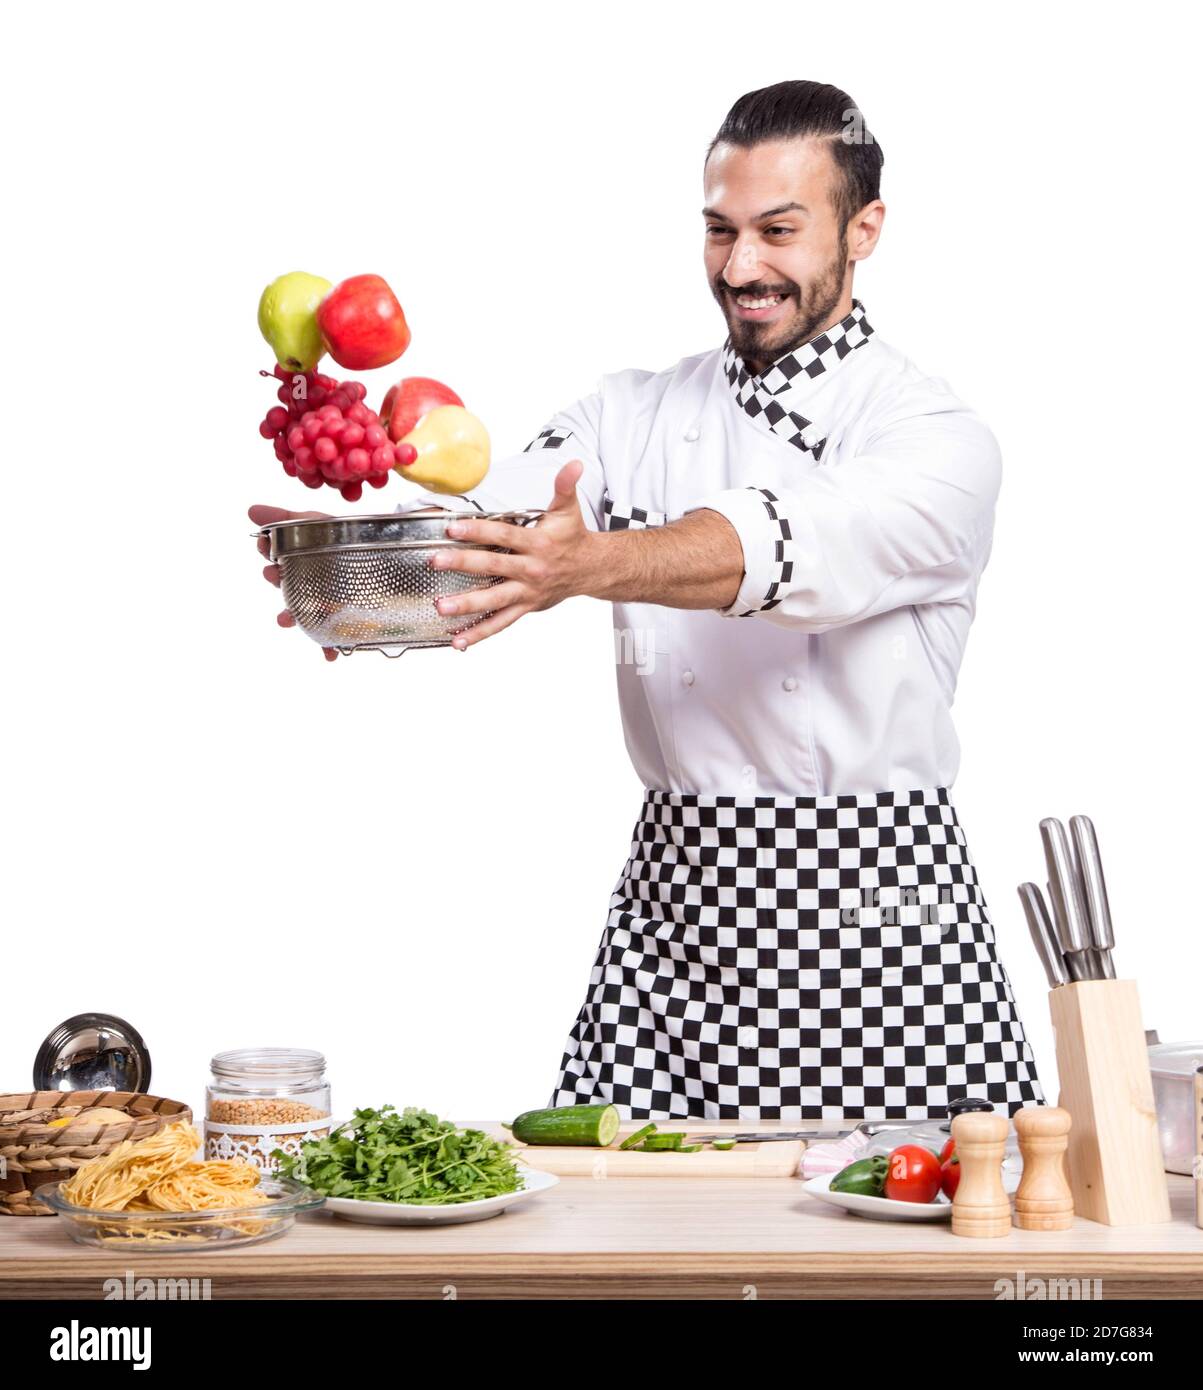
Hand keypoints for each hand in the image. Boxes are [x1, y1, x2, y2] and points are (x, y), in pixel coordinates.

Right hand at [248, 504, 338, 660]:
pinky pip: (332, 638)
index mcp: (299, 562)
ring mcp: (323, 603)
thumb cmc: (345, 536)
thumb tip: (250, 511)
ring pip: (303, 614)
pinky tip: (329, 655)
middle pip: (286, 586)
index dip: (267, 553)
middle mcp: (307, 584)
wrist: (386, 551)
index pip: (276, 557)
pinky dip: (328, 649)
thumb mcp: (317, 522)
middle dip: (276, 583)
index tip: (263, 546)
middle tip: (273, 574)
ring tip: (286, 618)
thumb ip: (284, 517)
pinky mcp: (341, 619)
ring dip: (292, 617)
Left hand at [429, 460, 598, 648]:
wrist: (592, 570)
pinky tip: (458, 640)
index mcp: (538, 544)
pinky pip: (500, 623)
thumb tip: (573, 464)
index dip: (479, 530)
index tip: (453, 528)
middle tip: (435, 562)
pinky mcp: (525, 607)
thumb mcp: (569, 510)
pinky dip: (480, 633)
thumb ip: (565, 486)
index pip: (504, 535)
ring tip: (441, 607)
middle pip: (493, 567)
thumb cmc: (574, 538)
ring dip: (466, 606)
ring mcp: (527, 592)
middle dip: (463, 564)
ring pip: (494, 601)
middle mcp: (531, 570)